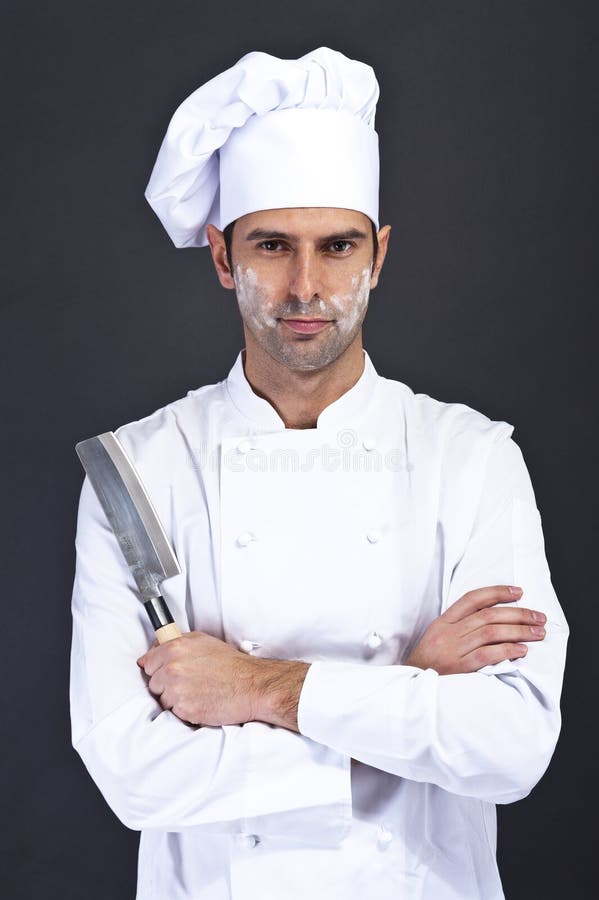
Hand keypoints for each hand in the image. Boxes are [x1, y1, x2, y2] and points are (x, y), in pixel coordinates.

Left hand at [137, 632, 308, 729]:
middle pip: (153, 682)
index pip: (147, 662)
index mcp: (174, 649)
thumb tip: (154, 648)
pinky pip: (175, 712)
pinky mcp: (184, 710)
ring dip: (175, 698)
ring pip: (163, 699)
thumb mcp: (203, 641)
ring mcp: (177, 691)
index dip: (158, 667)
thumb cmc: (229, 663)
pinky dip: (185, 710)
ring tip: (197, 692)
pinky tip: (201, 701)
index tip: (167, 671)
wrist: (250, 685)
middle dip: (166, 684)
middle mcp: (172, 669)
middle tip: (188, 682)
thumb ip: (176, 641)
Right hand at [404, 585, 545, 674]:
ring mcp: (453, 649)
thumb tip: (494, 619)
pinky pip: (487, 655)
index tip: (519, 592)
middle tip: (539, 617)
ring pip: (491, 632)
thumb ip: (460, 626)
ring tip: (537, 633)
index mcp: (443, 621)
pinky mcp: (459, 668)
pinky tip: (522, 651)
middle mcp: (448, 632)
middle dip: (518, 614)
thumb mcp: (438, 636)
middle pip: (488, 615)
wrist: (410, 686)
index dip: (497, 592)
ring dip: (518, 631)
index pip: (472, 598)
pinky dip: (507, 651)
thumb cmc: (428, 662)